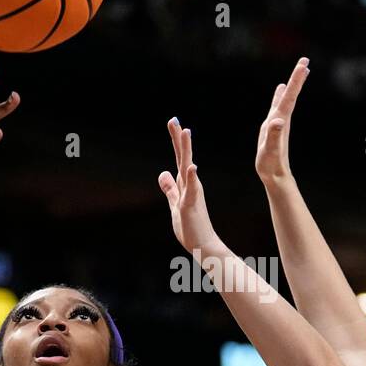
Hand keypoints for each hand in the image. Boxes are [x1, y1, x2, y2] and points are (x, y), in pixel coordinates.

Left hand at [158, 118, 220, 253]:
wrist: (203, 245)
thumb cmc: (191, 226)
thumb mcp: (175, 203)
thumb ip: (169, 188)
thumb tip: (162, 173)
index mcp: (185, 183)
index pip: (179, 157)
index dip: (175, 141)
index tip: (173, 122)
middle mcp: (190, 184)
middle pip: (183, 157)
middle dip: (178, 138)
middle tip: (174, 120)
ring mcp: (192, 193)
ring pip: (187, 167)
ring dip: (186, 150)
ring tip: (186, 132)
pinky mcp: (191, 205)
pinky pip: (192, 189)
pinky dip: (191, 177)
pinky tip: (192, 166)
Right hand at [255, 57, 308, 183]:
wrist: (274, 174)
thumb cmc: (270, 163)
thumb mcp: (269, 150)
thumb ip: (273, 135)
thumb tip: (278, 121)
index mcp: (281, 120)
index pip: (290, 96)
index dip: (296, 80)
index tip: (304, 65)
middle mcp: (282, 118)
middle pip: (292, 94)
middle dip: (298, 77)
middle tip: (305, 61)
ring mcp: (279, 121)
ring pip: (287, 97)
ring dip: (293, 83)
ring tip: (300, 71)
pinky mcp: (274, 125)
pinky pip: (279, 104)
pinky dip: (281, 94)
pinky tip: (282, 89)